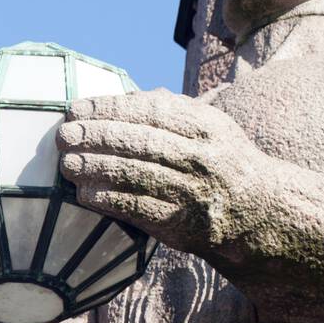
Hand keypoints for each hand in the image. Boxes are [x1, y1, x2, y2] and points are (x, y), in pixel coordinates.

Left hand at [57, 88, 263, 254]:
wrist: (258, 211)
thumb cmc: (223, 160)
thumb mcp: (212, 126)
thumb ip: (174, 111)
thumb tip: (123, 98)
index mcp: (208, 126)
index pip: (152, 112)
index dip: (111, 109)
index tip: (77, 108)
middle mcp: (203, 157)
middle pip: (142, 142)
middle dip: (98, 136)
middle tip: (64, 135)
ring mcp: (194, 192)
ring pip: (137, 176)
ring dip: (97, 168)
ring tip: (67, 163)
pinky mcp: (183, 224)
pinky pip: (139, 209)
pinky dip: (109, 200)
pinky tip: (85, 193)